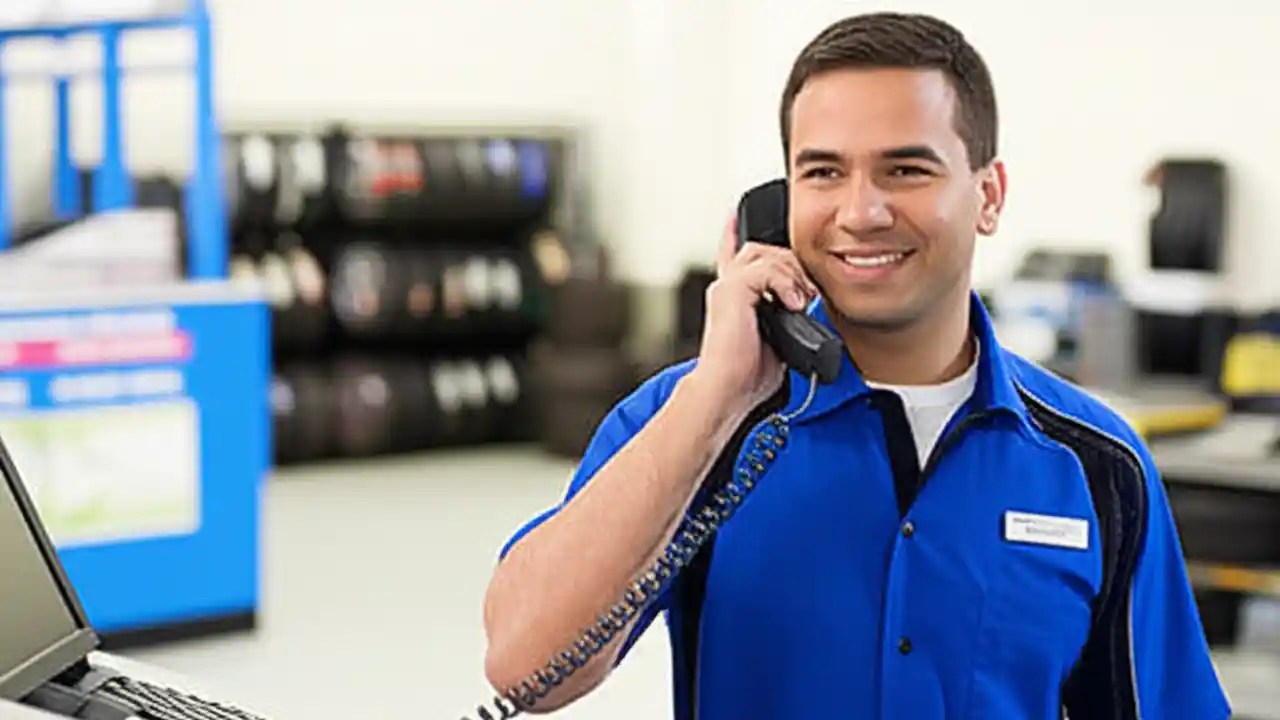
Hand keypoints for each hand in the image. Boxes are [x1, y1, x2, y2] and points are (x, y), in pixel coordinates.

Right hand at [692, 214, 818, 410]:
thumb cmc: (747, 377)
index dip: (732, 232)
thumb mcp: (776, 339)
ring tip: (800, 302)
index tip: (734, 214)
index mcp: (732, 298)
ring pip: (767, 255)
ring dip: (792, 275)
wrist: (728, 391)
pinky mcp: (731, 292)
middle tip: (806, 295)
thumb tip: (806, 309)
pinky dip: (785, 284)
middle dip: (792, 265)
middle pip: (762, 250)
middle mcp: (725, 288)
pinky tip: (791, 305)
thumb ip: (785, 316)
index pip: (730, 255)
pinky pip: (766, 269)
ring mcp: (726, 287)